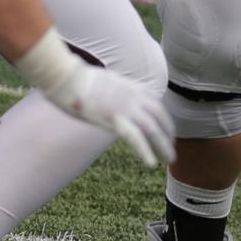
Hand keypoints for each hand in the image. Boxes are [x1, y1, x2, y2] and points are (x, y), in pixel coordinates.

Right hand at [33, 53, 174, 167]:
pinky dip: (145, 151)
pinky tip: (151, 163)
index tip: (166, 131)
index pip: (156, 104)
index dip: (164, 119)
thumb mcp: (107, 82)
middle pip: (160, 116)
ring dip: (163, 145)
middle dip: (168, 133)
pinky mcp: (115, 119)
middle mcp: (135, 96)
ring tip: (169, 159)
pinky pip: (135, 137)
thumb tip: (114, 100)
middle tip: (172, 148)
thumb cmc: (80, 80)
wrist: (69, 78)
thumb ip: (117, 93)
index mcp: (134, 87)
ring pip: (152, 128)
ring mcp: (126, 107)